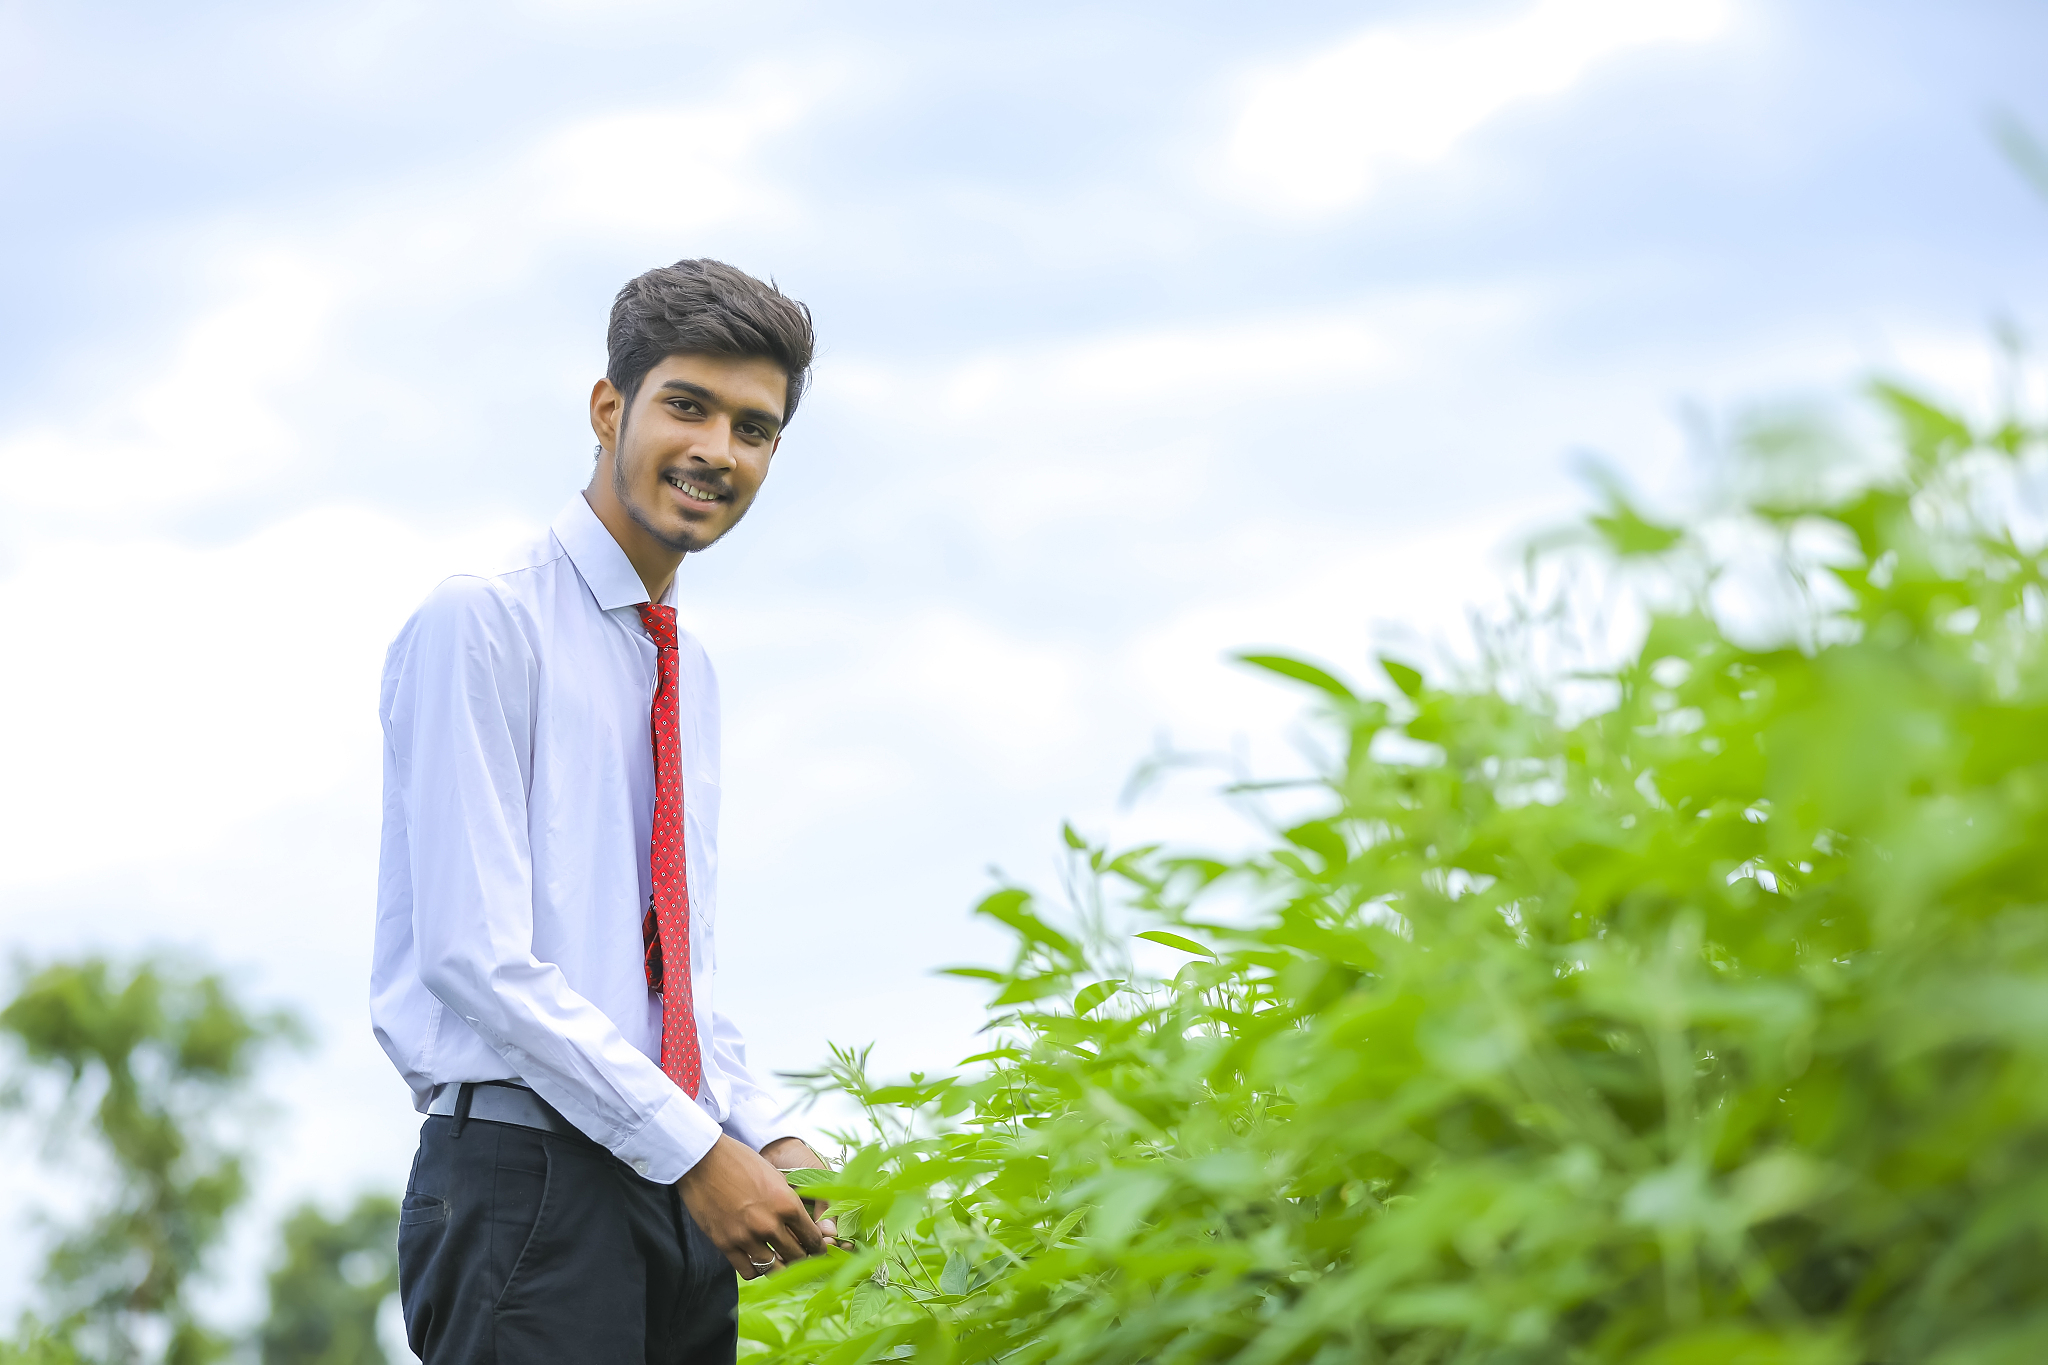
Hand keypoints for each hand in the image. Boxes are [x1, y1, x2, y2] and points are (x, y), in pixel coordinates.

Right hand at [676, 1135, 825, 1278]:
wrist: (703, 1160)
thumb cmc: (741, 1162)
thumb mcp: (775, 1177)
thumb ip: (789, 1203)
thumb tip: (802, 1226)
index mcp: (788, 1204)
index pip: (813, 1238)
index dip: (818, 1248)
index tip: (817, 1251)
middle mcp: (770, 1224)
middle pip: (797, 1257)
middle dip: (803, 1260)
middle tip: (802, 1260)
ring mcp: (747, 1237)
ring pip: (774, 1269)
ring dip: (780, 1268)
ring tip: (780, 1263)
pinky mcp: (726, 1244)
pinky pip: (749, 1271)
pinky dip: (756, 1270)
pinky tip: (757, 1262)